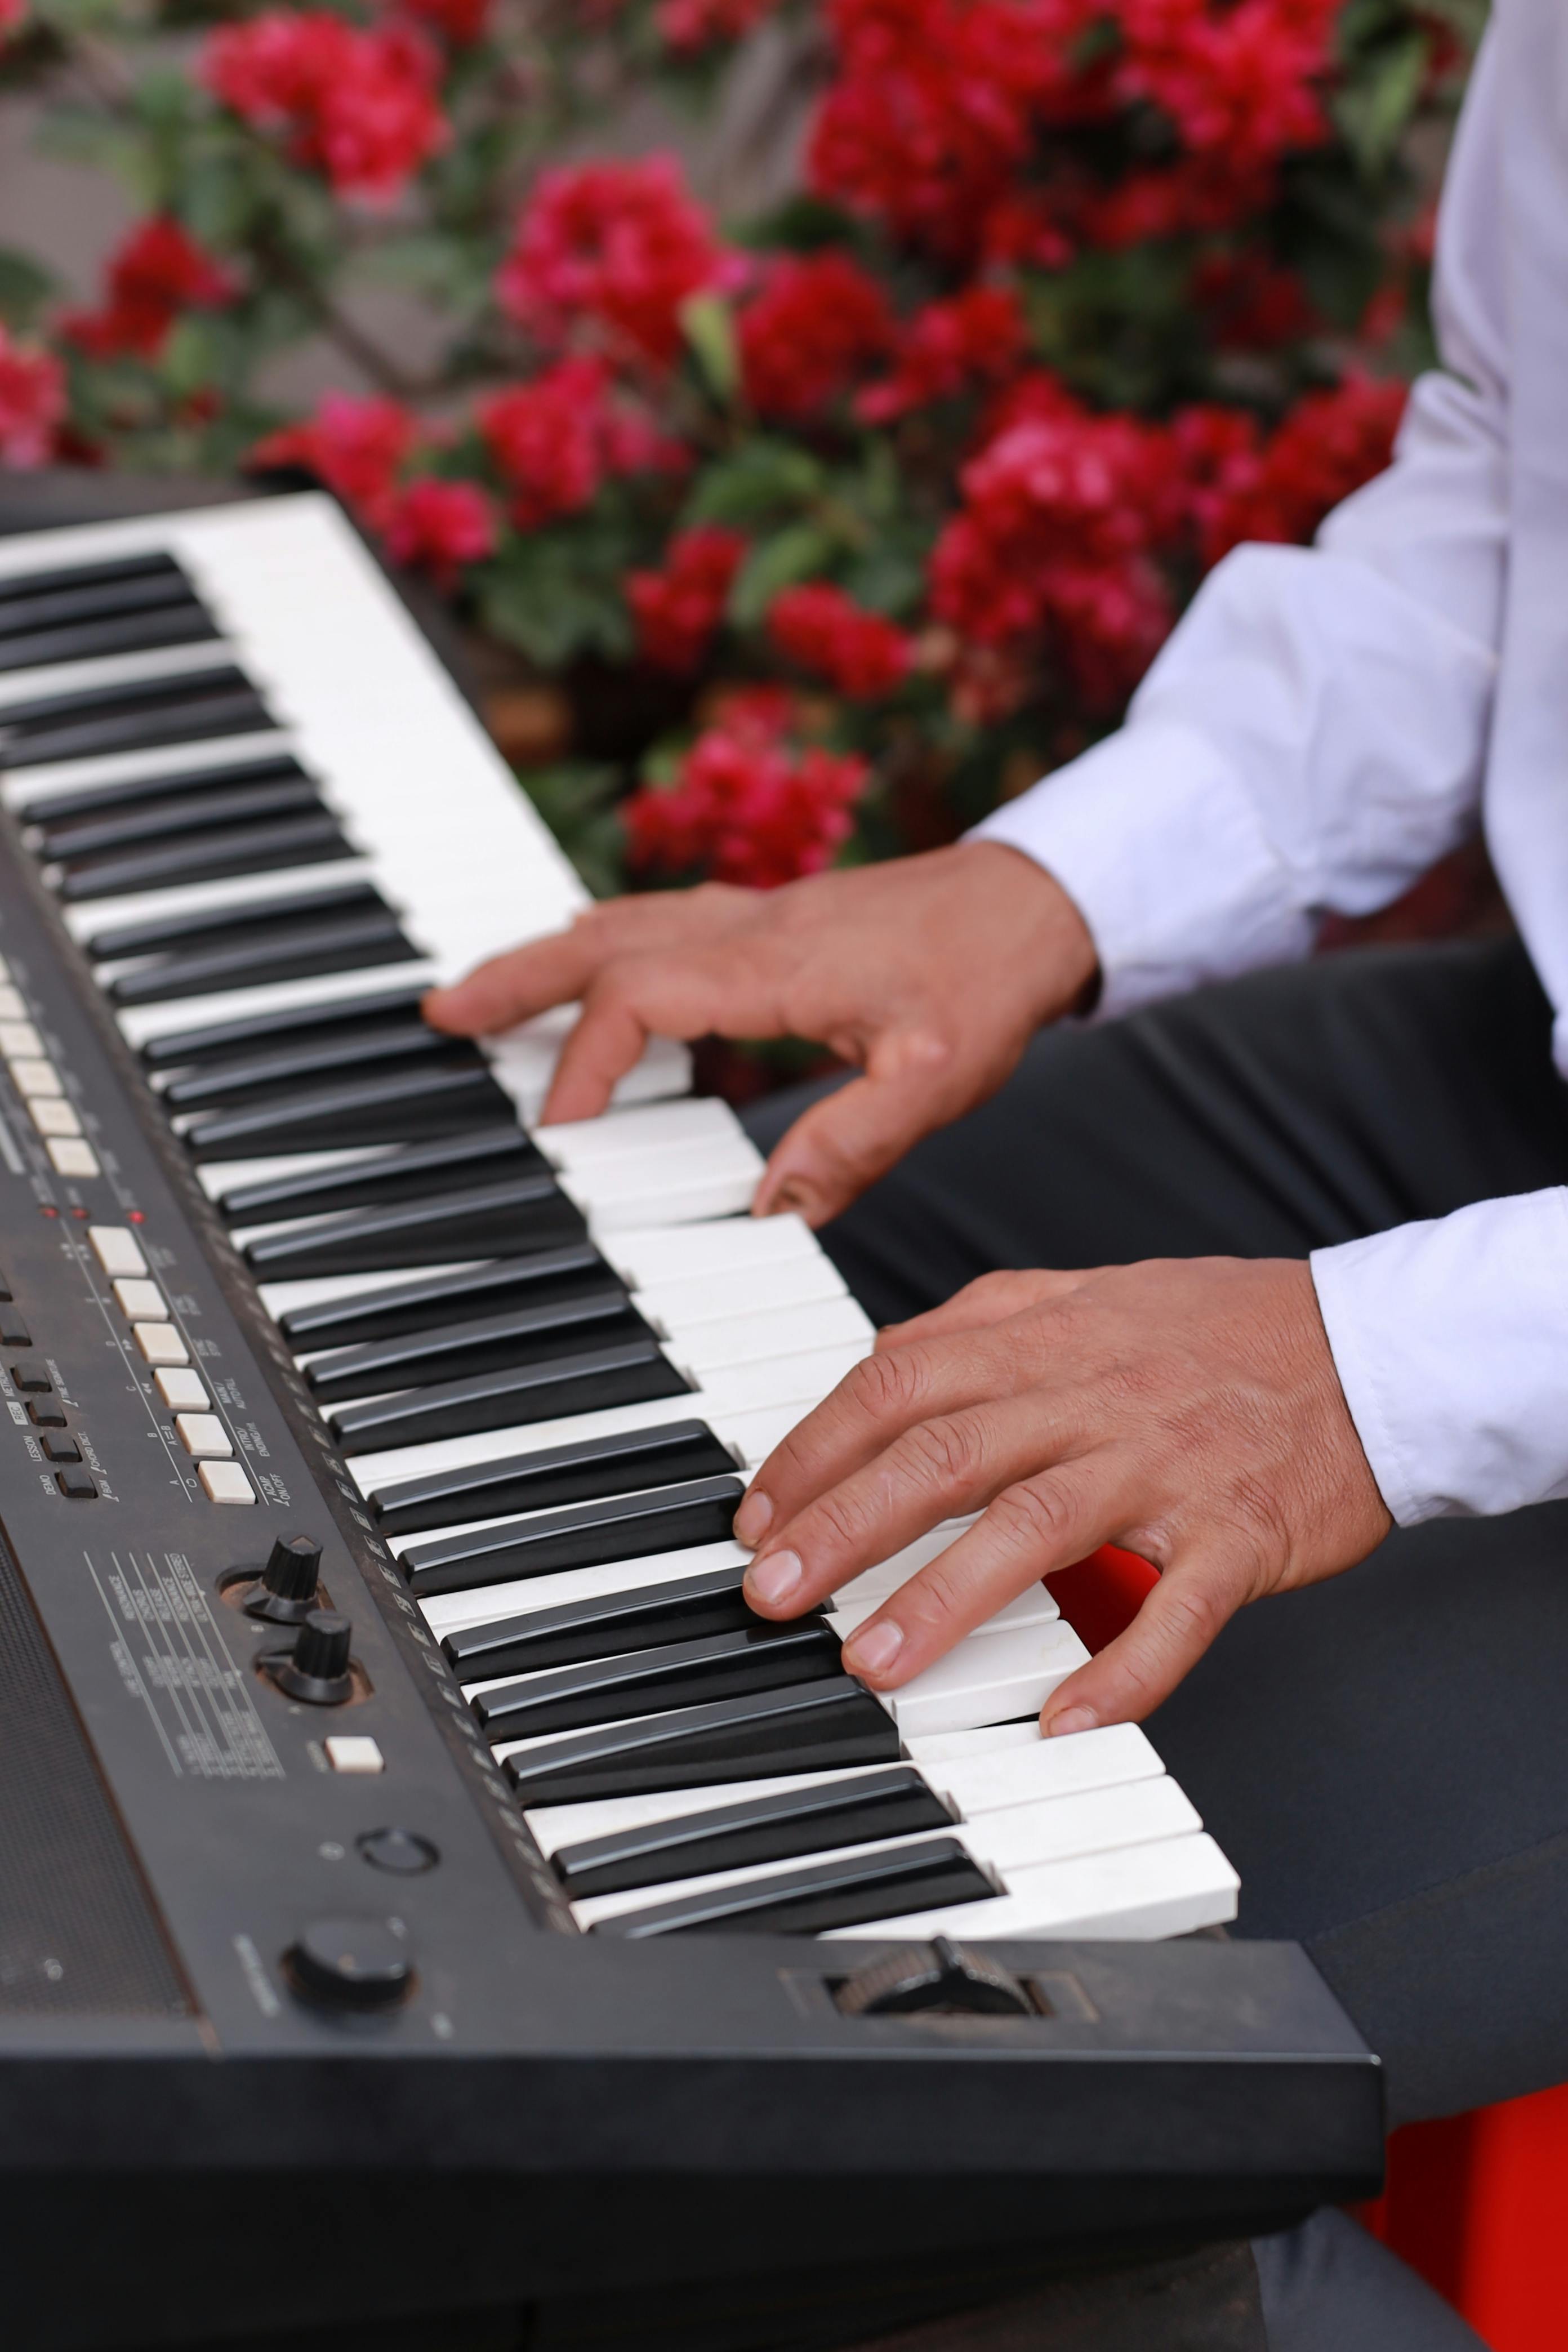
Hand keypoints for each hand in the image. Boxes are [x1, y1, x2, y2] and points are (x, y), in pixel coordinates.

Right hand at [423, 843, 1095, 1226]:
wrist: (1040, 899)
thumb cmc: (991, 979)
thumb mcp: (938, 1078)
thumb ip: (852, 1145)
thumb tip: (767, 1209)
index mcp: (777, 964)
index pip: (641, 997)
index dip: (588, 1058)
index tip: (561, 1124)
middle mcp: (751, 928)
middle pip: (603, 938)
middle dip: (516, 978)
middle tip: (442, 1013)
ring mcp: (757, 916)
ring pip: (623, 922)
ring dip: (546, 957)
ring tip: (480, 995)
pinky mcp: (772, 920)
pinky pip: (659, 922)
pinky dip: (602, 945)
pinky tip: (586, 968)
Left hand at [734, 1258, 1390, 1730]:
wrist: (1371, 1350)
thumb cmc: (1221, 1330)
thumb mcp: (1088, 1292)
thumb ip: (983, 1323)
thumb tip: (881, 1363)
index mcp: (1047, 1341)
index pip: (900, 1383)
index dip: (817, 1448)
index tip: (758, 1513)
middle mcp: (1094, 1399)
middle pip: (946, 1453)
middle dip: (844, 1525)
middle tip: (772, 1593)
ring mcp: (1165, 1469)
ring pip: (1038, 1527)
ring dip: (944, 1599)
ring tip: (873, 1665)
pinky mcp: (1237, 1535)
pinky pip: (1175, 1612)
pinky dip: (1121, 1672)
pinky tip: (1064, 1721)